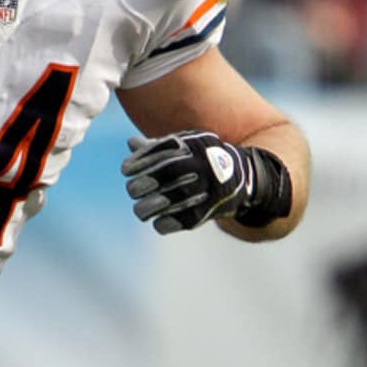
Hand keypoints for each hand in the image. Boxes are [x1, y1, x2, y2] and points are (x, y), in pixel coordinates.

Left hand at [120, 130, 253, 234]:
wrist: (241, 176)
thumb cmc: (203, 157)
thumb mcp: (186, 145)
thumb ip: (159, 146)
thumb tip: (131, 143)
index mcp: (192, 149)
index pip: (157, 158)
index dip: (137, 164)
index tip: (126, 170)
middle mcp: (199, 169)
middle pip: (157, 180)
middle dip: (138, 186)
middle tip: (133, 190)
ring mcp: (203, 191)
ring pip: (163, 203)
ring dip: (145, 209)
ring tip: (140, 210)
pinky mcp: (204, 214)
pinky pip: (175, 223)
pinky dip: (162, 224)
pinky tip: (158, 221)